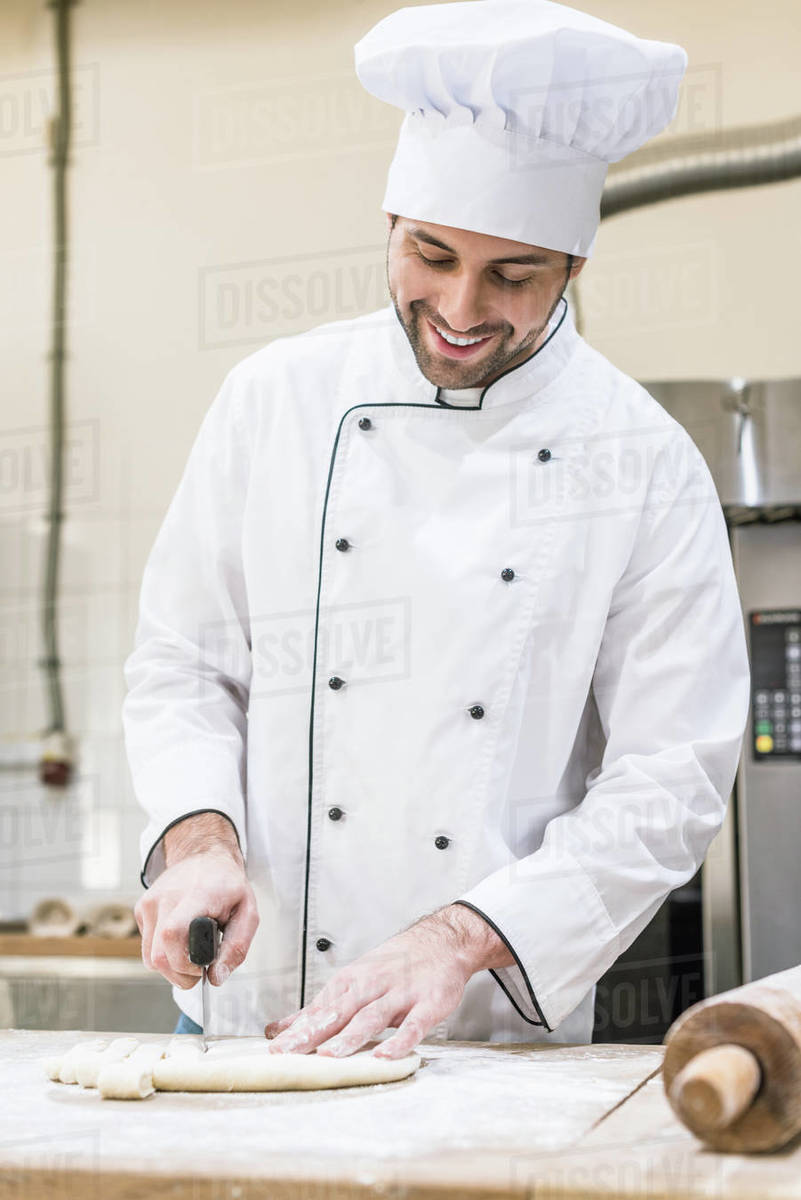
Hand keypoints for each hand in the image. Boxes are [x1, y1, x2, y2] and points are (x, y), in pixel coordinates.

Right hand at [135, 813, 258, 988]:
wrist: (205, 855)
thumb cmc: (227, 884)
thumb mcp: (248, 912)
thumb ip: (236, 946)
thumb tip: (216, 978)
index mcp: (196, 895)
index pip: (172, 934)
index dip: (185, 963)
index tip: (204, 967)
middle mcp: (166, 897)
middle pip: (159, 956)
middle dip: (181, 975)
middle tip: (200, 971)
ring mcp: (150, 902)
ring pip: (150, 958)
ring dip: (171, 968)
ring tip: (191, 955)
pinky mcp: (141, 908)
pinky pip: (147, 948)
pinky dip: (163, 954)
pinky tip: (180, 940)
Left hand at [264, 904, 510, 1058]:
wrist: (442, 942)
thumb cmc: (394, 965)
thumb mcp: (354, 979)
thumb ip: (320, 1008)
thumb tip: (281, 1028)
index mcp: (351, 981)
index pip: (319, 1009)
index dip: (296, 1030)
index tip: (274, 1050)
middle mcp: (372, 985)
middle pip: (338, 1012)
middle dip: (311, 1033)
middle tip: (288, 1054)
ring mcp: (400, 994)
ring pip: (371, 1017)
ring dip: (350, 1036)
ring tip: (329, 1057)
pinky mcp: (427, 1004)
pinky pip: (412, 1026)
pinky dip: (399, 1042)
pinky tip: (385, 1056)